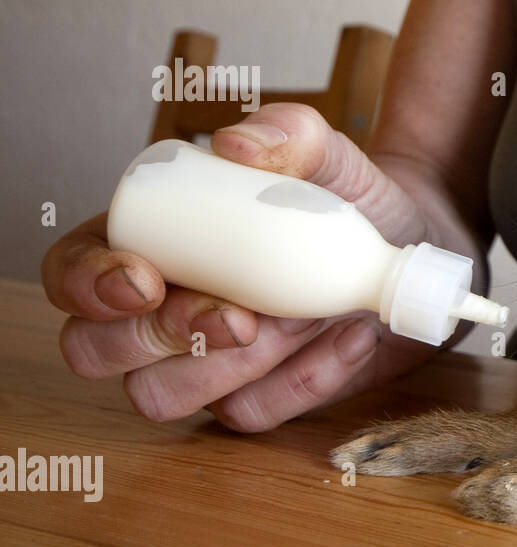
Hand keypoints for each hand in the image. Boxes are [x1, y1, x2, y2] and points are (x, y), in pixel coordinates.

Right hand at [42, 103, 436, 431]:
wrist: (415, 243)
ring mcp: (205, 361)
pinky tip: (353, 337)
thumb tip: (238, 144)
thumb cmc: (351, 195)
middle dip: (159, 337)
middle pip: (95, 350)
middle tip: (239, 315)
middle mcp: (161, 306)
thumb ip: (290, 133)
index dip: (86, 283)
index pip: (71, 271)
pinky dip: (305, 381)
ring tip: (309, 317)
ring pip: (160, 395)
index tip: (144, 277)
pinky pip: (250, 413)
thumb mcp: (329, 155)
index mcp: (150, 239)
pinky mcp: (259, 396)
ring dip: (230, 365)